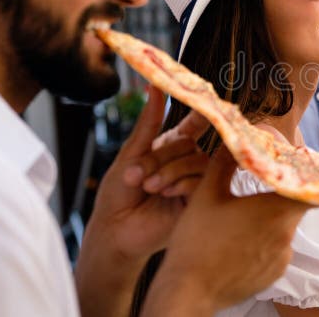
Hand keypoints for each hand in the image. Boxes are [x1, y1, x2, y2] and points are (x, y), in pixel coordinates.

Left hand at [83, 85, 209, 260]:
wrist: (115, 231)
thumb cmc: (117, 195)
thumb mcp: (130, 153)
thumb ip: (147, 123)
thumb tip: (154, 87)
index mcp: (170, 148)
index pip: (193, 125)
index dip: (200, 113)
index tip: (203, 105)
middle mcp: (186, 162)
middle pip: (187, 144)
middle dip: (161, 158)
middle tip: (138, 176)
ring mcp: (194, 181)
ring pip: (196, 161)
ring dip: (170, 172)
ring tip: (149, 187)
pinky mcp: (199, 200)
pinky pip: (202, 181)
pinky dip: (181, 183)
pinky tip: (165, 194)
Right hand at [145, 146, 312, 313]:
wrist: (187, 292)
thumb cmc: (195, 242)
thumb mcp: (206, 195)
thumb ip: (224, 162)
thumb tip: (234, 139)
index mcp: (274, 211)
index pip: (310, 190)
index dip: (310, 177)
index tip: (302, 169)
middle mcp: (286, 235)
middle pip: (295, 206)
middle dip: (281, 195)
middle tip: (263, 187)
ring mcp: (282, 258)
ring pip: (284, 228)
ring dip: (270, 220)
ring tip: (243, 220)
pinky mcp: (275, 274)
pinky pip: (277, 249)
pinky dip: (265, 242)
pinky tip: (241, 242)